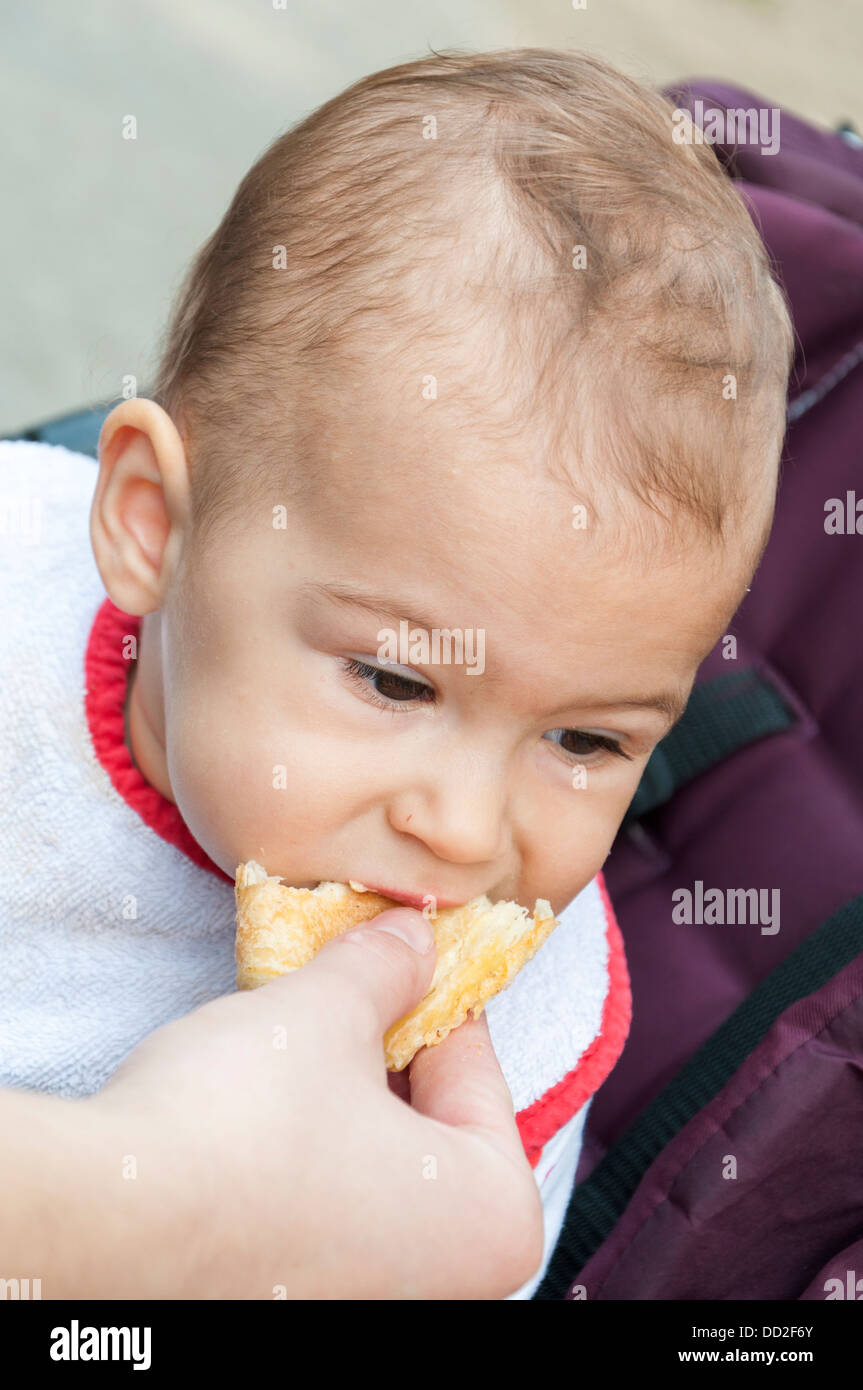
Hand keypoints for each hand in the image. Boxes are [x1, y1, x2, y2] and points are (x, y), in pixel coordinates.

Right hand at [87, 906, 544, 1298]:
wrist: (108, 1222)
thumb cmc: (244, 1120)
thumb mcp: (327, 1011)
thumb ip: (386, 967)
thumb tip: (414, 934)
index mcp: (496, 1219)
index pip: (478, 1073)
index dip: (432, 997)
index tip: (403, 953)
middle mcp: (450, 1283)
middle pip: (431, 1125)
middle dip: (384, 1051)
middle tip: (344, 989)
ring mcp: (372, 1301)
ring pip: (377, 1166)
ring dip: (343, 1098)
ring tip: (295, 1042)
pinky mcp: (302, 1305)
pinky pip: (328, 1209)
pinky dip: (307, 1155)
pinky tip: (261, 1112)